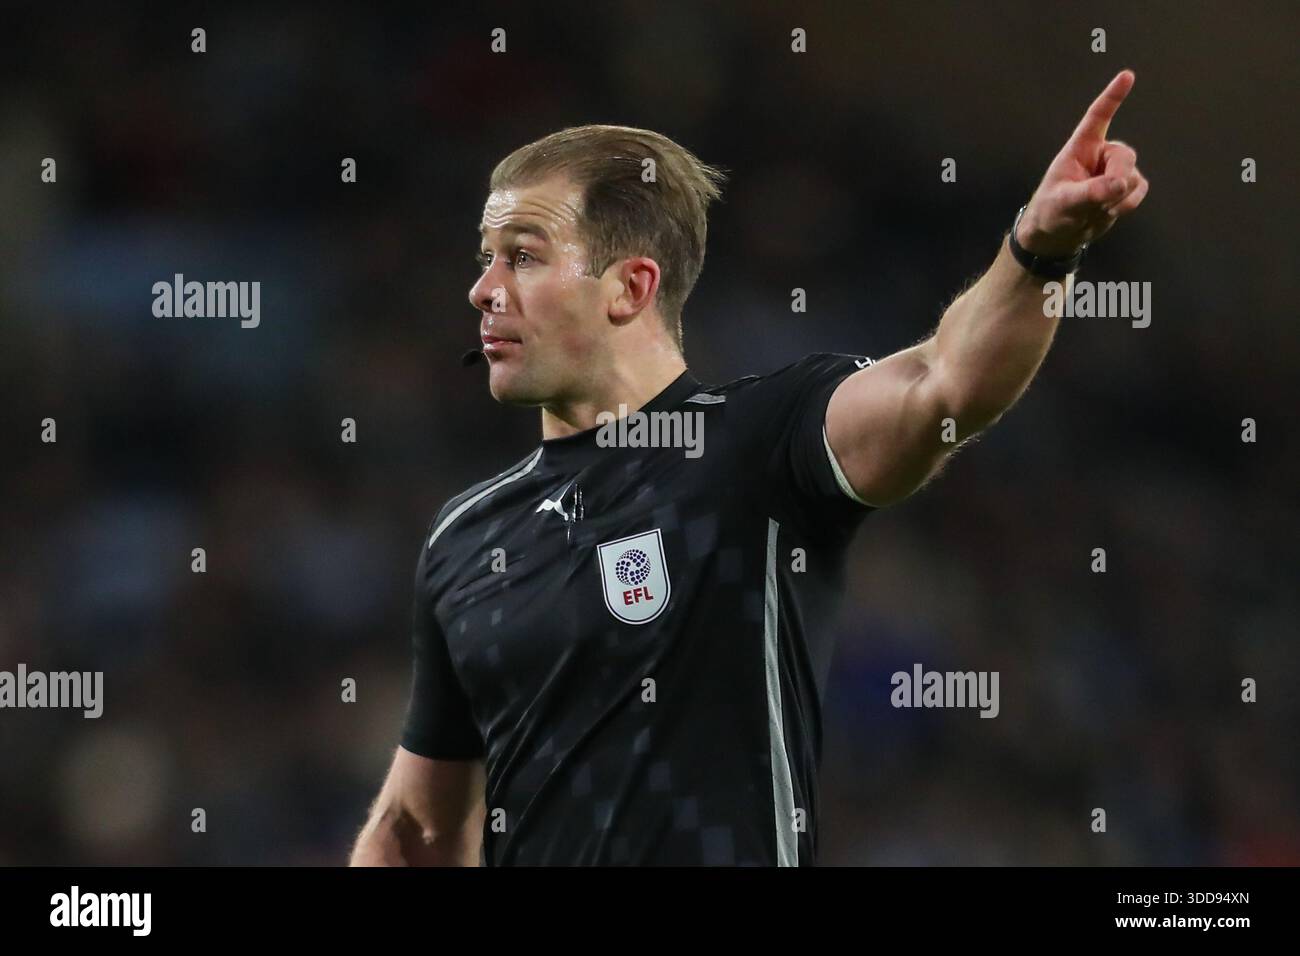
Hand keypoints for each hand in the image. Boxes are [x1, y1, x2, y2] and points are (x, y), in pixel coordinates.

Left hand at [1016, 70, 1149, 258]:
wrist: (1057, 235)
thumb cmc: (1051, 211)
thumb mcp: (1065, 202)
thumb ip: (1091, 192)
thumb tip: (1120, 183)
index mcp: (1080, 148)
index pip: (1098, 117)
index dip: (1112, 96)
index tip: (1126, 76)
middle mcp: (1100, 154)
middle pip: (1125, 157)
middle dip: (1118, 180)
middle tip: (1103, 200)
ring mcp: (1114, 171)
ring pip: (1134, 177)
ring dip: (1119, 198)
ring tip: (1095, 208)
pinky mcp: (1124, 187)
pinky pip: (1139, 190)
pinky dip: (1127, 205)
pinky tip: (1108, 212)